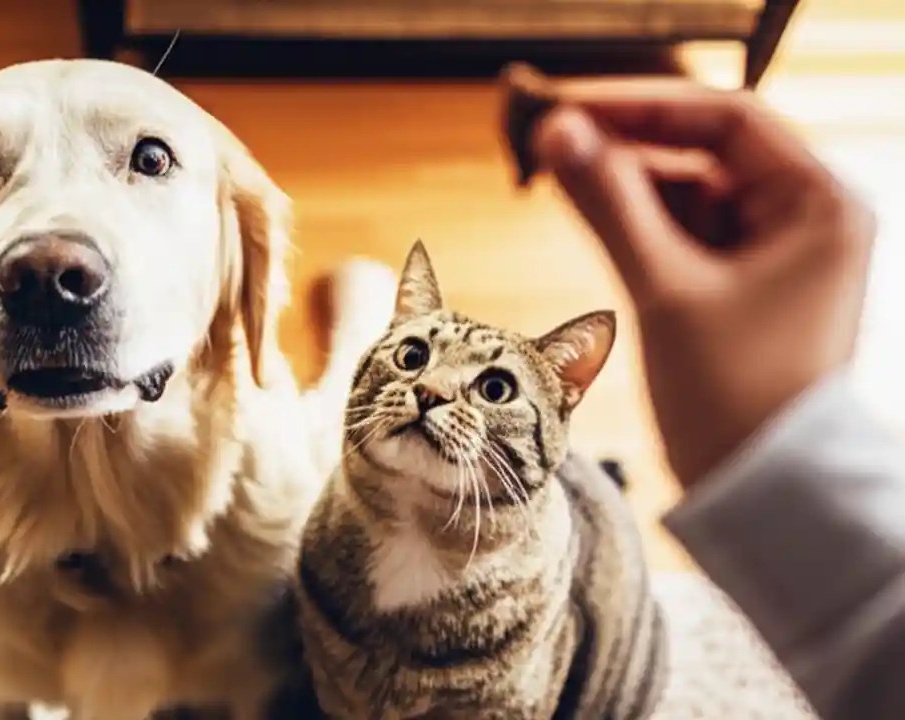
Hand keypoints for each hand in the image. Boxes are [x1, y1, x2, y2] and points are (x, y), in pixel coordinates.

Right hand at [535, 80, 875, 486]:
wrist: (765, 497)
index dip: (640, 103)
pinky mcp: (747, 286)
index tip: (569, 105)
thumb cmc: (735, 399)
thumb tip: (557, 134)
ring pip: (690, 194)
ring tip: (559, 176)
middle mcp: (807, 218)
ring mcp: (777, 253)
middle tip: (551, 140)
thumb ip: (608, 203)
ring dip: (626, 185)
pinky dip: (639, 224)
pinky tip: (590, 215)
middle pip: (706, 152)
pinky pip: (686, 234)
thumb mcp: (664, 290)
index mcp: (818, 205)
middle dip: (627, 145)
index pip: (724, 117)